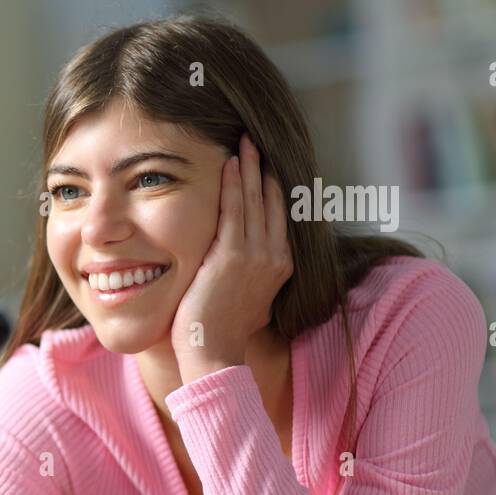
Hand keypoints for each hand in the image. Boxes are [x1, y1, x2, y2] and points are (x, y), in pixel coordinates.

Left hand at [170, 133, 292, 381]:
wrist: (214, 353)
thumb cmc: (222, 332)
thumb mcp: (249, 300)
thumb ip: (252, 278)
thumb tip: (247, 271)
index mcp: (281, 264)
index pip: (280, 215)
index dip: (273, 187)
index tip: (265, 164)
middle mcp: (275, 256)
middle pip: (273, 200)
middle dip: (264, 168)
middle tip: (256, 141)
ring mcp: (256, 255)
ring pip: (256, 200)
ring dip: (250, 167)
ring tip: (245, 141)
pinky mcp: (232, 256)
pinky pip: (235, 210)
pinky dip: (233, 184)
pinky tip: (229, 164)